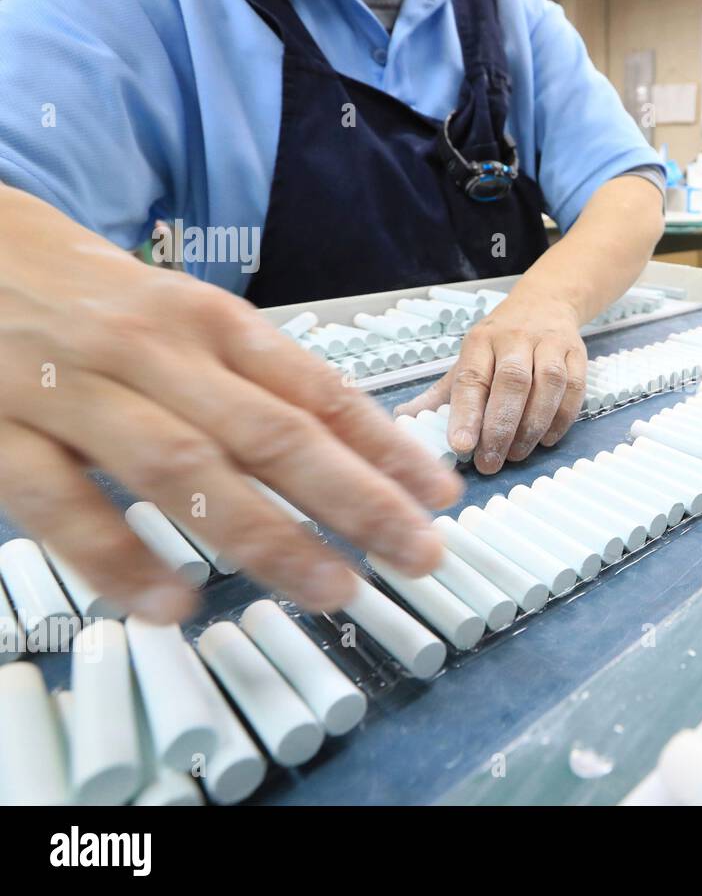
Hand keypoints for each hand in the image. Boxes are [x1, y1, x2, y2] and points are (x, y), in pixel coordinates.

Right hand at [0, 186, 461, 622]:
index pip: (313, 390)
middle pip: (271, 433)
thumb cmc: (88, 295)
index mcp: (207, 321)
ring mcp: (74, 389)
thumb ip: (251, 377)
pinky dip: (120, 558)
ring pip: (184, 468)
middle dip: (357, 500)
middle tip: (420, 555)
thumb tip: (348, 443)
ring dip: (266, 536)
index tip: (441, 495)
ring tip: (334, 590)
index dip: (384, 447)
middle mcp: (155, 350)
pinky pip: (62, 505)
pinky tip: (174, 605)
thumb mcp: (179, 316)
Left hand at [395, 292, 586, 473]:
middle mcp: (515, 339)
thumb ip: (441, 393)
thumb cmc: (500, 341)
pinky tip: (546, 439)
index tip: (460, 446)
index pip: (472, 377)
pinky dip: (561, 418)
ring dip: (533, 425)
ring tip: (517, 454)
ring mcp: (550, 344)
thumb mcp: (467, 359)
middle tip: (490, 462)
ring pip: (548, 384)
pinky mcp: (577, 354)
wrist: (546, 303)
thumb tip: (406, 419)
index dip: (466, 413)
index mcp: (481, 341)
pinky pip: (574, 388)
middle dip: (501, 427)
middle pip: (513, 382)